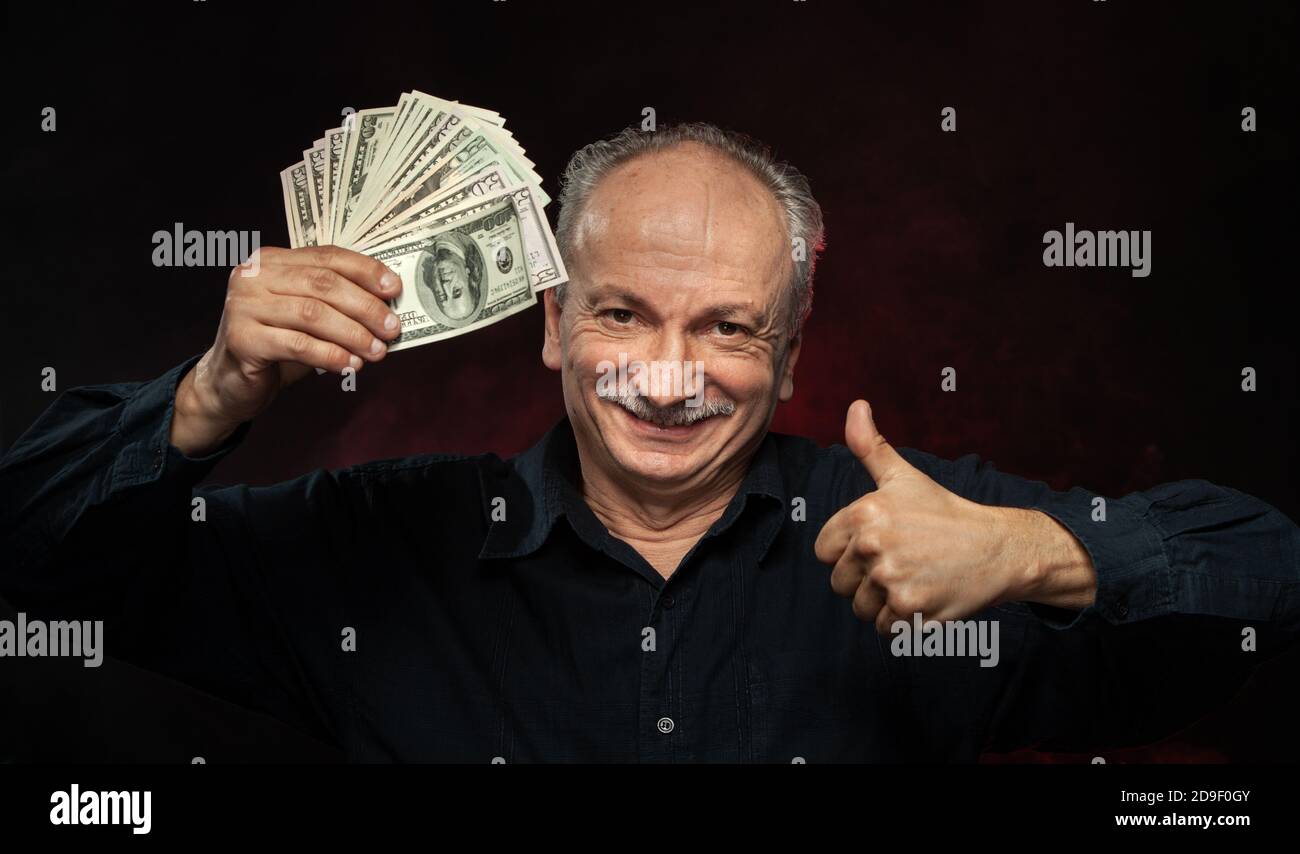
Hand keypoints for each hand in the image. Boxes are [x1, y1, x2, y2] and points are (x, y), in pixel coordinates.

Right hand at [171, 245, 402, 455]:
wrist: (230, 382)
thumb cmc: (277, 345)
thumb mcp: (306, 316)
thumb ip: (336, 303)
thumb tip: (387, 307)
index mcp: (271, 261)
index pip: (326, 256)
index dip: (365, 270)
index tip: (394, 289)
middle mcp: (253, 276)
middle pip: (322, 284)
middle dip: (365, 306)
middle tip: (391, 328)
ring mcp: (243, 306)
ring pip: (313, 314)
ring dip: (353, 334)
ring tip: (377, 351)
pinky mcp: (242, 339)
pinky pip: (299, 344)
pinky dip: (331, 355)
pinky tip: (351, 365)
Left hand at [814, 400, 1035, 631]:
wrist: (997, 548)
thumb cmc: (944, 513)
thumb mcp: (904, 477)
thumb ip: (869, 446)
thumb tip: (856, 406)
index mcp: (864, 512)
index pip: (823, 550)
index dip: (847, 551)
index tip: (878, 545)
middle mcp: (873, 545)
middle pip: (839, 583)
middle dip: (864, 580)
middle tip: (901, 564)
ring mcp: (891, 579)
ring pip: (860, 608)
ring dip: (881, 603)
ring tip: (912, 580)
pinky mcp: (909, 609)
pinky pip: (882, 628)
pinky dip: (900, 622)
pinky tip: (923, 597)